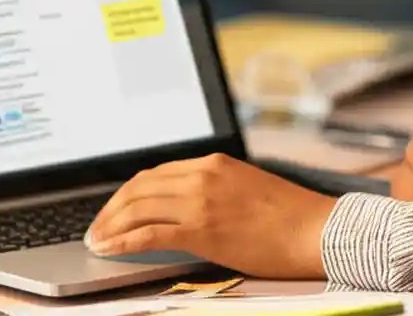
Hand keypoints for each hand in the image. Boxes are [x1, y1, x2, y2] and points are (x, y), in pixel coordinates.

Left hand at [84, 153, 336, 278]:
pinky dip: (123, 242)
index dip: (127, 194)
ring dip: (110, 226)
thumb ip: (215, 189)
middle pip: (139, 188)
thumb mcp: (247, 188)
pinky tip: (109, 250)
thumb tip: (185, 206)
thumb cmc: (290, 217)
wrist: (317, 229)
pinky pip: (149, 234)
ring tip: (96, 241)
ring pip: (138, 208)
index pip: (155, 173)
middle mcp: (203, 175)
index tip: (114, 210)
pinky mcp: (203, 229)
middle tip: (96, 228)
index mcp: (214, 163)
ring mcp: (202, 201)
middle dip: (111, 209)